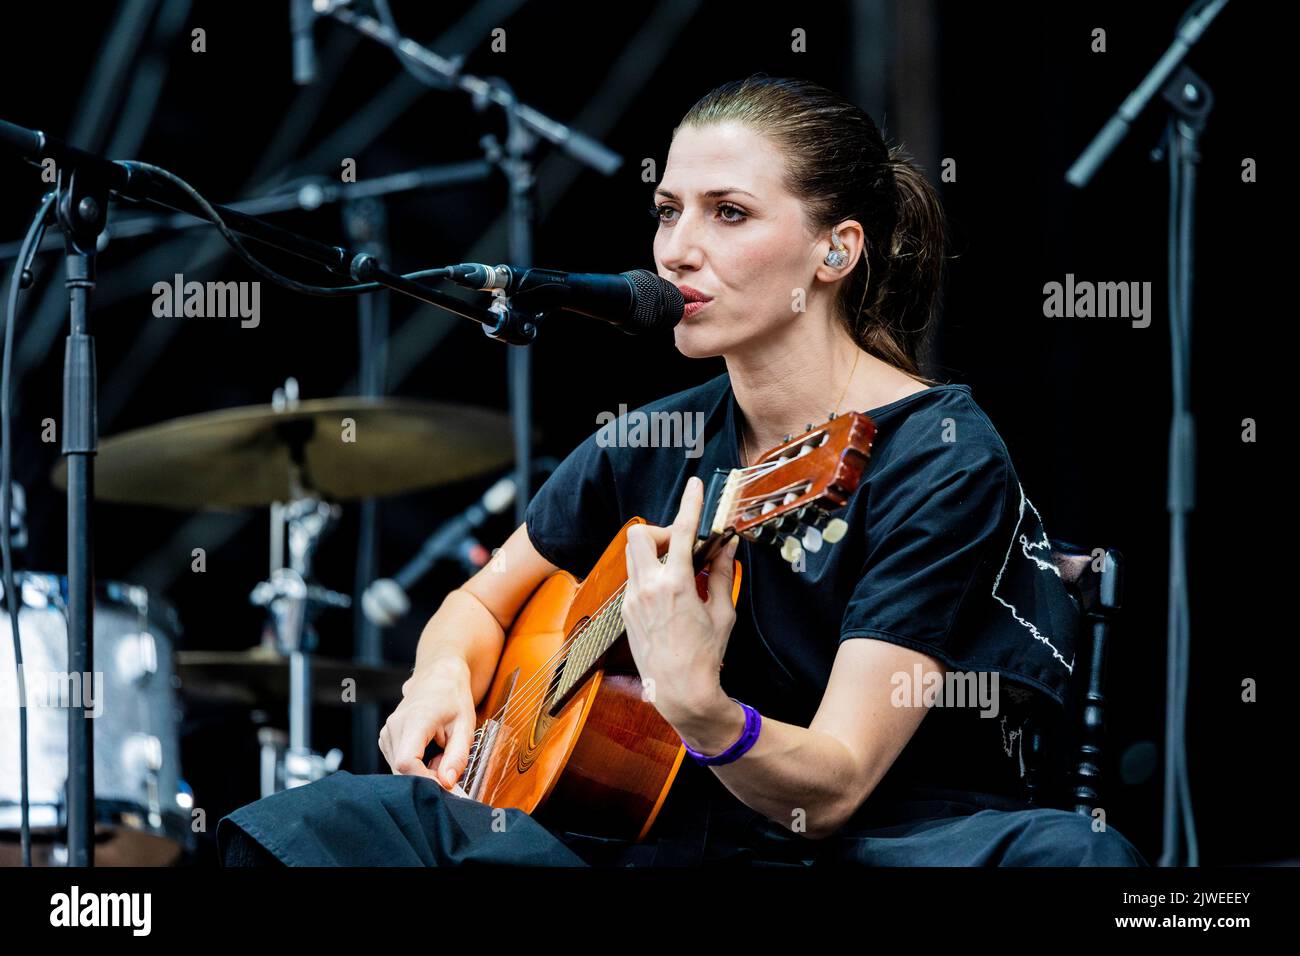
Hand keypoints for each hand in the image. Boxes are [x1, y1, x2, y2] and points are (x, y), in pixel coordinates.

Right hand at [378, 657, 476, 788]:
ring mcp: (387, 732)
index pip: (406, 762)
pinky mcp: (385, 738)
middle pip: (402, 770)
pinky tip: (430, 752)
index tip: (445, 784)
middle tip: (449, 768)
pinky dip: (415, 766)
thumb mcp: (465, 726)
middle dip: (427, 778)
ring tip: (442, 754)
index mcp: (415, 720)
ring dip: (422, 772)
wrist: (439, 676)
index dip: (425, 780)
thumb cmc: (453, 698)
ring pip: (399, 770)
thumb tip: (447, 783)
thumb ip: (457, 756)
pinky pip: (397, 763)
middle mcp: (395, 726)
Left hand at [620, 476, 739, 726]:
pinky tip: (671, 596)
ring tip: (681, 573)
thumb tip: (727, 546)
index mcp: (676, 585)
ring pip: (634, 557)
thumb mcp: (723, 612)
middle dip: (660, 532)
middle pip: (640, 535)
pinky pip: (635, 580)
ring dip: (655, 554)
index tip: (695, 486)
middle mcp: (648, 588)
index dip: (690, 504)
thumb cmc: (706, 655)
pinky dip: (652, 577)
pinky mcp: (627, 613)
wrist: (681, 692)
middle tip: (683, 546)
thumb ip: (723, 573)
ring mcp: (633, 601)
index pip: (682, 531)